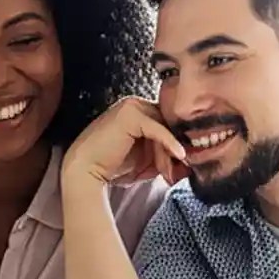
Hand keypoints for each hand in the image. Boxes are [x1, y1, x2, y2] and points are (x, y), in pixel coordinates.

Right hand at [62, 97, 189, 188]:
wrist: (87, 173)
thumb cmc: (114, 168)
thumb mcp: (149, 162)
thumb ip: (167, 156)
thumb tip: (191, 159)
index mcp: (139, 112)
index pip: (168, 123)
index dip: (178, 142)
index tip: (188, 163)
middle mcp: (136, 105)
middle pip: (169, 123)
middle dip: (175, 148)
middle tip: (181, 171)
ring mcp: (131, 107)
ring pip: (164, 126)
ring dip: (169, 151)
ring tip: (168, 172)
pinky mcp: (129, 114)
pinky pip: (158, 128)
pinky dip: (170, 142)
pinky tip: (179, 155)